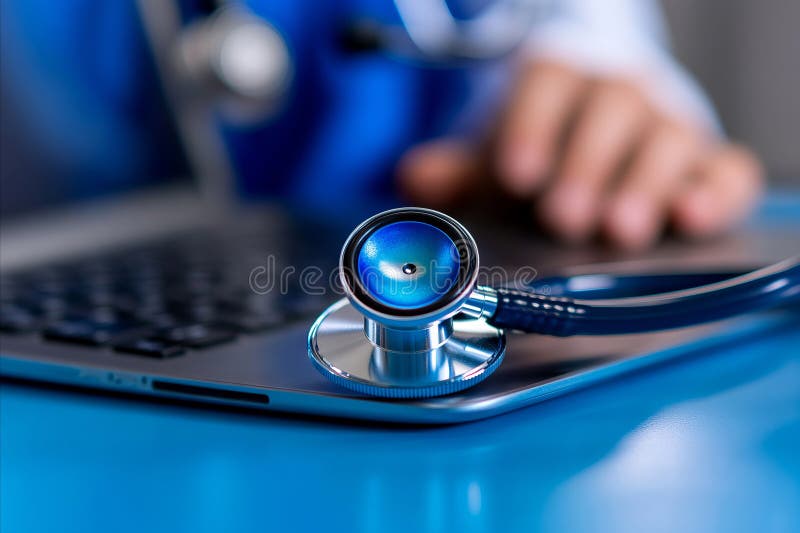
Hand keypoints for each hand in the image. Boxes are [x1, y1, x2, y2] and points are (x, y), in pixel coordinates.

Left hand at [397, 60, 763, 249]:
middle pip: (612, 107)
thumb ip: (460, 169)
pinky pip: (726, 170)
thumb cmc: (547, 142)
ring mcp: (669, 123)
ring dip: (645, 181)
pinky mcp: (709, 160)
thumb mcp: (499, 151)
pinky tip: (690, 216)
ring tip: (619, 227)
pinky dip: (715, 192)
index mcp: (562, 78)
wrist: (602, 127)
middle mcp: (620, 92)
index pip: (548, 81)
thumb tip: (413, 178)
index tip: (514, 174)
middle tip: (562, 214)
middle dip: (586, 163)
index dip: (532, 123)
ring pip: (669, 135)